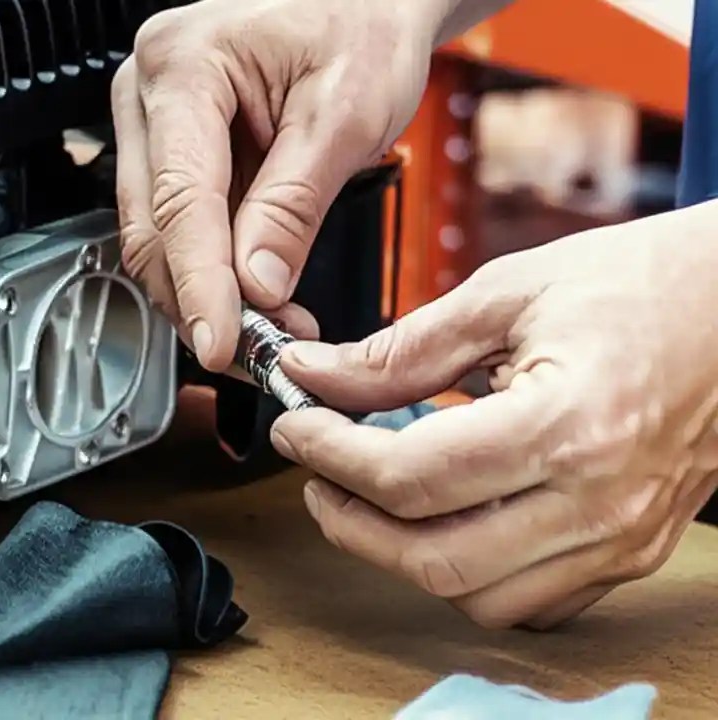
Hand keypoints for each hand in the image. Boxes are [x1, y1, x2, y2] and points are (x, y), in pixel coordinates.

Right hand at [112, 0, 444, 370]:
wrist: (367, 1)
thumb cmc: (361, 26)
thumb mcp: (346, 114)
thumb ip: (295, 204)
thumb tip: (257, 285)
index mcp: (185, 63)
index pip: (180, 197)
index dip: (199, 281)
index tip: (220, 342)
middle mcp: (148, 88)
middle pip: (151, 224)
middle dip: (199, 298)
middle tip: (255, 351)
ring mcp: (150, 119)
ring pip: (155, 234)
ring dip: (205, 291)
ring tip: (270, 327)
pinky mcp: (168, 148)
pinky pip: (177, 223)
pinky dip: (212, 268)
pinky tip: (254, 294)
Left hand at [269, 202, 717, 628]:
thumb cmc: (643, 283)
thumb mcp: (509, 293)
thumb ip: (403, 348)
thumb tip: (317, 374)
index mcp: (567, 426)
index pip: (411, 477)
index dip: (331, 455)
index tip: (298, 428)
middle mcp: (599, 503)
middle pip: (434, 558)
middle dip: (351, 522)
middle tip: (317, 474)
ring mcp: (621, 539)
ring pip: (478, 598)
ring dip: (406, 555)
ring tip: (374, 495)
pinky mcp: (632, 553)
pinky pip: (531, 601)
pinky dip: (472, 574)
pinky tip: (448, 518)